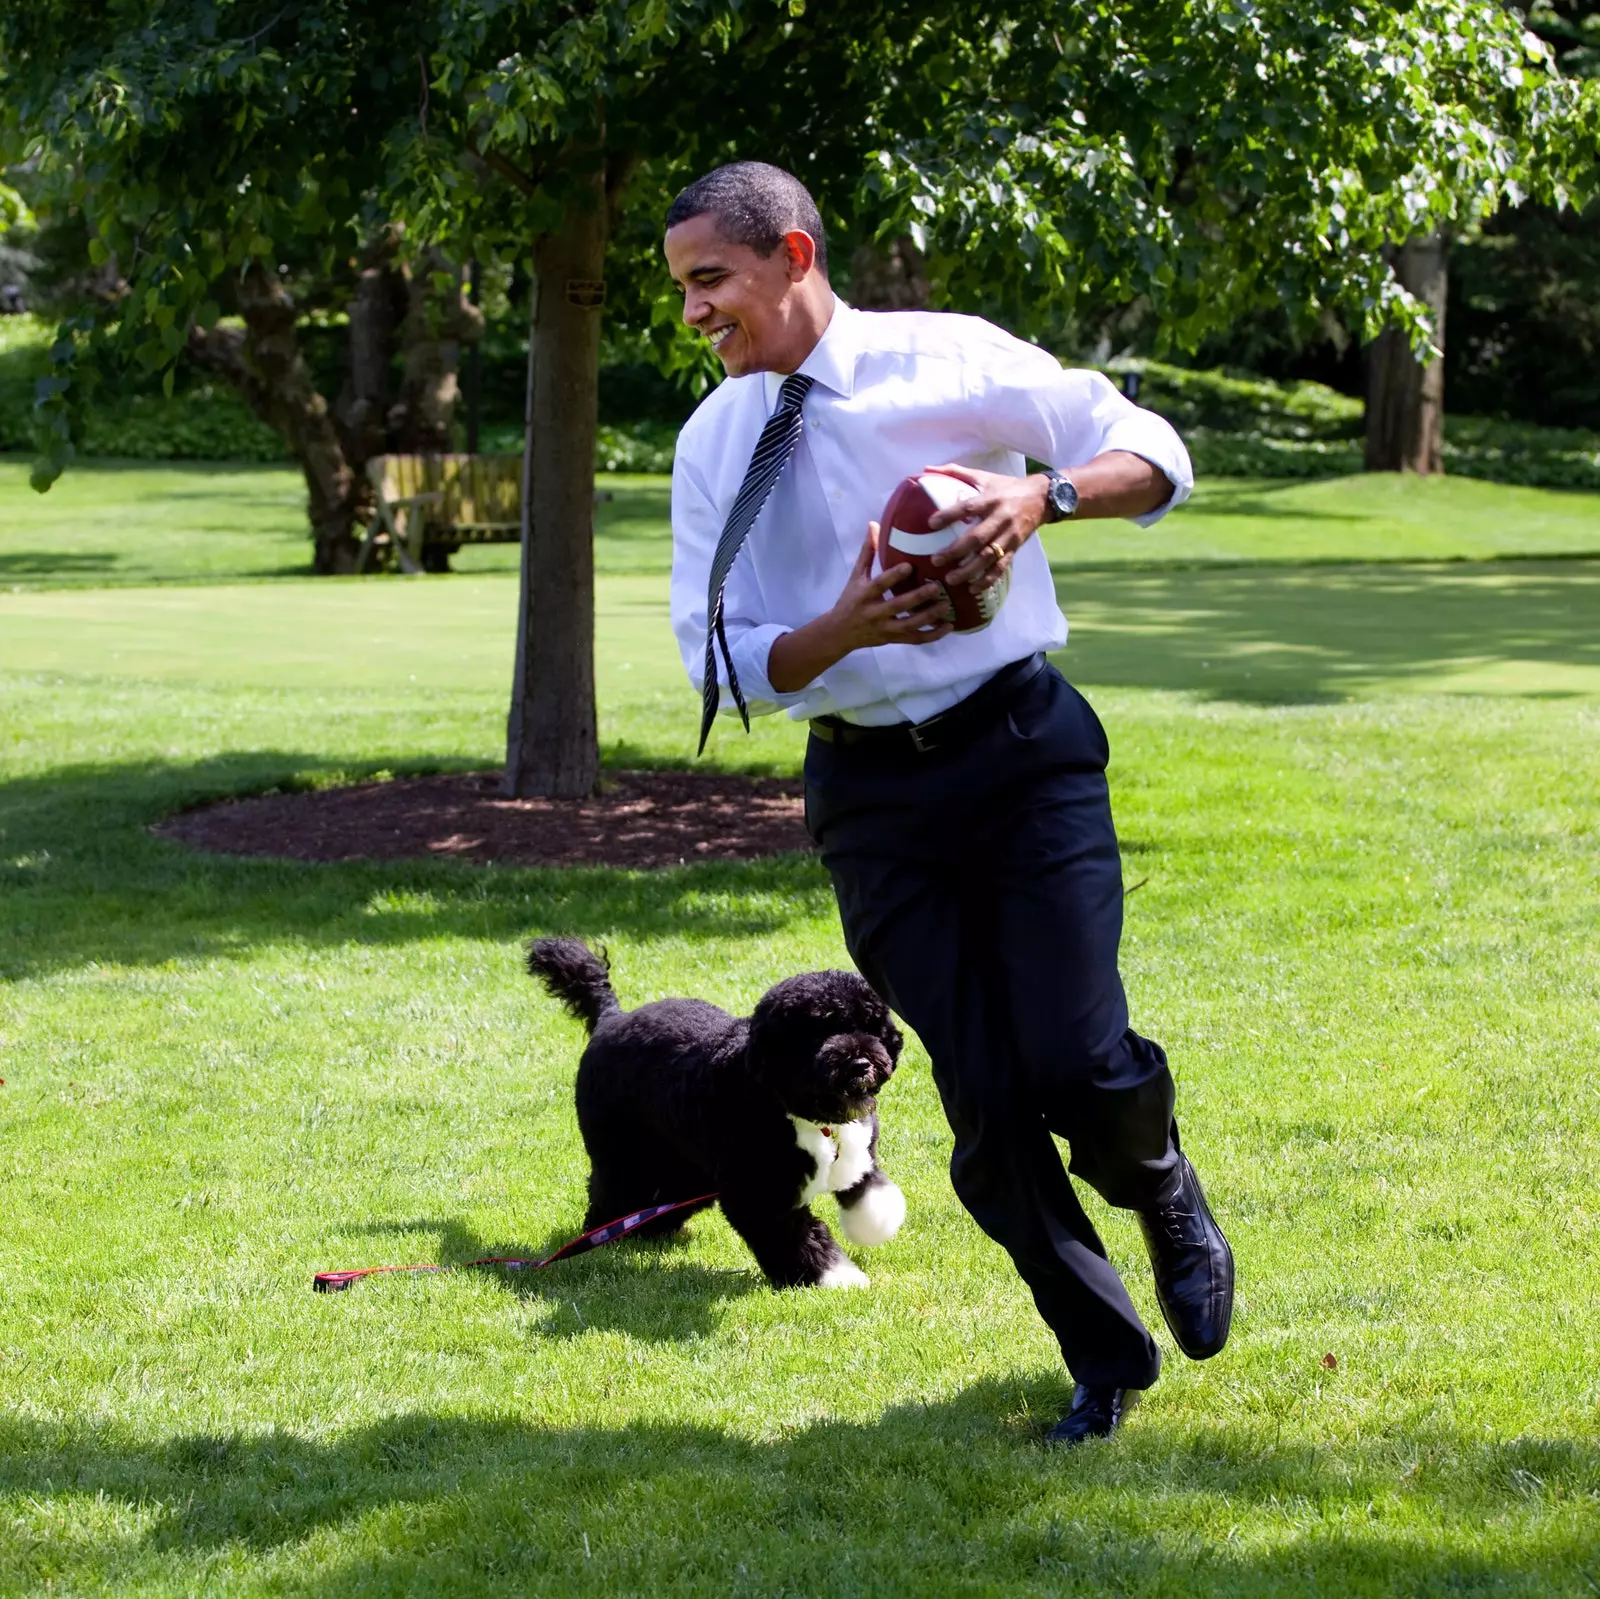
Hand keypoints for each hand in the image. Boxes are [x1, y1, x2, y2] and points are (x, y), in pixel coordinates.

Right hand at [766, 525, 953, 692]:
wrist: (840, 633)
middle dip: (918, 598)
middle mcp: (875, 613)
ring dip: (929, 617)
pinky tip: (948, 627)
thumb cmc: (850, 600)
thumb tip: (873, 525)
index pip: (879, 585)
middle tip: (937, 587)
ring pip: (909, 625)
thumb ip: (867, 552)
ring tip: (947, 605)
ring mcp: (885, 629)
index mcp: (864, 594)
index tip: (909, 566)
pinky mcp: (894, 640)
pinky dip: (932, 635)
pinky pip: (915, 640)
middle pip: (898, 606)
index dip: (893, 576)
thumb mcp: (855, 576)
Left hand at [921, 462, 1048, 592]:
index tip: (931, 523)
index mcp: (991, 499)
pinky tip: (973, 588)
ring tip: (951, 579)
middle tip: (936, 560)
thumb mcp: (985, 476)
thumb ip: (955, 472)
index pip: (968, 508)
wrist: (1042, 497)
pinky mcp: (1015, 548)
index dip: (950, 515)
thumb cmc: (1007, 487)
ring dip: (970, 570)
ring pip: (989, 557)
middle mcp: (1001, 518)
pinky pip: (1002, 567)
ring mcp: (1009, 535)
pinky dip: (988, 579)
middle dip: (956, 551)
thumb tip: (926, 468)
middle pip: (977, 538)